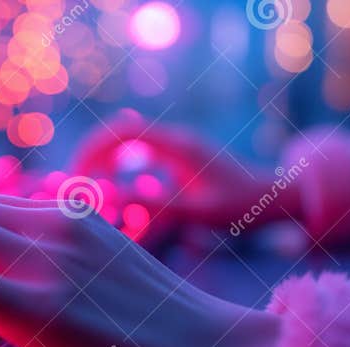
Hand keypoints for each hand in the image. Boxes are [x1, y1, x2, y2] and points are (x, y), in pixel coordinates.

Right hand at [73, 112, 301, 231]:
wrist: (274, 195)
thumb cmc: (241, 205)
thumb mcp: (199, 212)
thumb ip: (158, 207)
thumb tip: (115, 204)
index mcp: (177, 146)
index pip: (123, 133)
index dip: (94, 149)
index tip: (78, 173)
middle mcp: (174, 140)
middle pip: (119, 132)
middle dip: (93, 153)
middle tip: (75, 179)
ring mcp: (176, 147)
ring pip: (128, 141)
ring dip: (106, 159)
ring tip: (92, 185)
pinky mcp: (179, 157)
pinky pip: (141, 153)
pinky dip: (122, 167)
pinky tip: (116, 189)